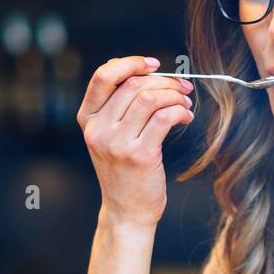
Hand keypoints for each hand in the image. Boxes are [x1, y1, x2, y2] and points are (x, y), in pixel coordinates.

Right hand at [77, 55, 194, 229]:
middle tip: (183, 88)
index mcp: (87, 119)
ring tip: (185, 103)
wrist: (127, 210)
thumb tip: (145, 72)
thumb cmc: (124, 169)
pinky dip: (180, 112)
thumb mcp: (109, 136)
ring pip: (150, 99)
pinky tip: (186, 117)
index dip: (131, 63)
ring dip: (174, 95)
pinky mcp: (140, 155)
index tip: (154, 65)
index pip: (103, 76)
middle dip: (164, 81)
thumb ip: (117, 106)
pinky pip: (164, 118)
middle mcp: (98, 129)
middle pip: (133, 85)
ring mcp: (117, 143)